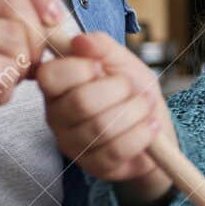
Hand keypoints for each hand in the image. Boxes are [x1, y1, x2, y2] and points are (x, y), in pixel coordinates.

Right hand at [36, 32, 173, 202]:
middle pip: (81, 102)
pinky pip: (117, 149)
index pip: (51, 76)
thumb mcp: (120, 60)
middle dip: (119, 90)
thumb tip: (80, 40)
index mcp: (57, 86)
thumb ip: (101, 46)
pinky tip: (150, 126)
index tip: (102, 68)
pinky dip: (142, 133)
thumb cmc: (131, 90)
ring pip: (102, 127)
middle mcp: (57, 117)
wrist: (154, 124)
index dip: (82, 68)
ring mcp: (74, 144)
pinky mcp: (95, 166)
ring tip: (145, 106)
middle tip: (133, 88)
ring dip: (135, 111)